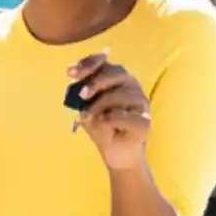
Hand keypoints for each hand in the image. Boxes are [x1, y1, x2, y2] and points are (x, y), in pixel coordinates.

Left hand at [67, 52, 150, 168]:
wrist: (115, 153)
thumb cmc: (101, 125)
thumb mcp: (86, 105)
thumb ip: (83, 91)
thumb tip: (77, 80)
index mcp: (116, 78)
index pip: (104, 62)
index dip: (88, 64)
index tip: (70, 73)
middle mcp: (132, 85)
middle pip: (117, 72)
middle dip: (96, 82)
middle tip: (82, 95)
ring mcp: (141, 103)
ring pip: (119, 95)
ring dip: (98, 107)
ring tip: (88, 118)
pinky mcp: (144, 122)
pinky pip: (124, 115)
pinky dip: (110, 120)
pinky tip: (104, 124)